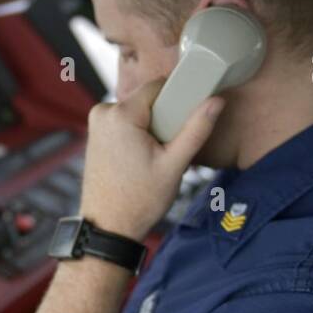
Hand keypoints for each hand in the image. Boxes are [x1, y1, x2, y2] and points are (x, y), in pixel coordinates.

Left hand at [79, 82, 223, 241]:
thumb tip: (216, 101)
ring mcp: (96, 124)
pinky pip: (126, 122)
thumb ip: (196, 129)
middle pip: (148, 99)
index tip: (188, 119)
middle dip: (164, 118)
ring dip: (152, 128)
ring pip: (138, 112)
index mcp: (121, 114)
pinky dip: (139, 134)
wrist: (108, 226)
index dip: (178, 98)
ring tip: (155, 157)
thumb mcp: (175, 164)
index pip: (158, 86)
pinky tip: (143, 158)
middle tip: (169, 149)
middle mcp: (103, 112)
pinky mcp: (96, 135)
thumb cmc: (138, 200)